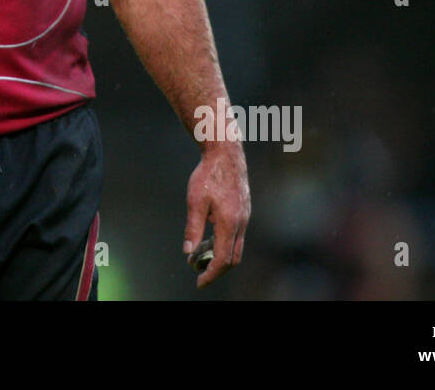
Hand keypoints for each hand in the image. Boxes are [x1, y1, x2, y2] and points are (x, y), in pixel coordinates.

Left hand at [183, 144, 249, 287]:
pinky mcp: (244, 210)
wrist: (225, 153)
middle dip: (217, 269)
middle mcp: (242, 223)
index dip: (211, 274)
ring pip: (236, 246)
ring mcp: (245, 216)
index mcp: (230, 223)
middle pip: (233, 258)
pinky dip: (224, 243)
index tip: (199, 281)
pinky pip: (237, 234)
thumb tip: (188, 252)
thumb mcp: (195, 202)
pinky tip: (209, 236)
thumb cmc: (208, 175)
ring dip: (220, 255)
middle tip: (199, 272)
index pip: (223, 260)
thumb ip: (193, 229)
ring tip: (200, 255)